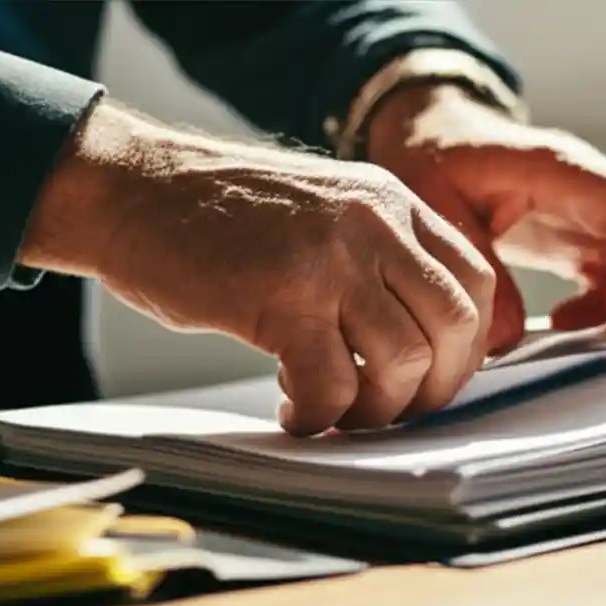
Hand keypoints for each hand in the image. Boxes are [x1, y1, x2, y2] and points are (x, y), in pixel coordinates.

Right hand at [20, 99, 494, 435]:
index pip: (473, 281)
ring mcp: (331, 259)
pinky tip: (292, 409)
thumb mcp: (323, 215)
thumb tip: (421, 347)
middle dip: (433, 388)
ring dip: (375, 408)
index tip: (431, 378)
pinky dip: (320, 416)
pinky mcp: (282, 298)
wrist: (131, 189)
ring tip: (335, 409)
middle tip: (390, 409)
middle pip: (454, 325)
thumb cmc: (218, 217)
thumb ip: (377, 260)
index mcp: (390, 203)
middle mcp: (373, 223)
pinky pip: (334, 385)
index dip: (465, 346)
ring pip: (404, 360)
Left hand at [368, 84, 605, 351]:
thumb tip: (510, 338)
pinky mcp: (595, 239)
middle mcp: (598, 189)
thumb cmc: (432, 162)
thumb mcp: (432, 206)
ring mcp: (602, 215)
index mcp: (563, 171)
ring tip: (576, 333)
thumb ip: (471, 265)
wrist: (435, 138)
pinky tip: (567, 324)